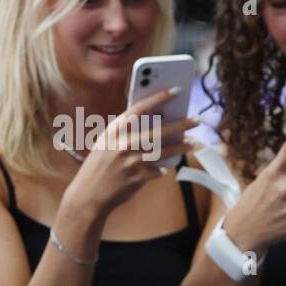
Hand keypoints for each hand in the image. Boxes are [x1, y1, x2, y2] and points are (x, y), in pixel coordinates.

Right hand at [66, 87, 200, 216]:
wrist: (88, 195)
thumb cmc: (100, 165)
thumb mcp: (107, 143)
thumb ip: (127, 132)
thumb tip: (160, 121)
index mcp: (114, 130)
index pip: (139, 108)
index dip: (159, 97)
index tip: (176, 90)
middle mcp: (122, 144)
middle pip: (158, 130)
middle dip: (181, 124)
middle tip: (197, 120)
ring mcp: (130, 161)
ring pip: (164, 151)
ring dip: (182, 146)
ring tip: (194, 142)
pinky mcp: (138, 177)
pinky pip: (158, 170)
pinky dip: (162, 169)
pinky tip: (164, 168)